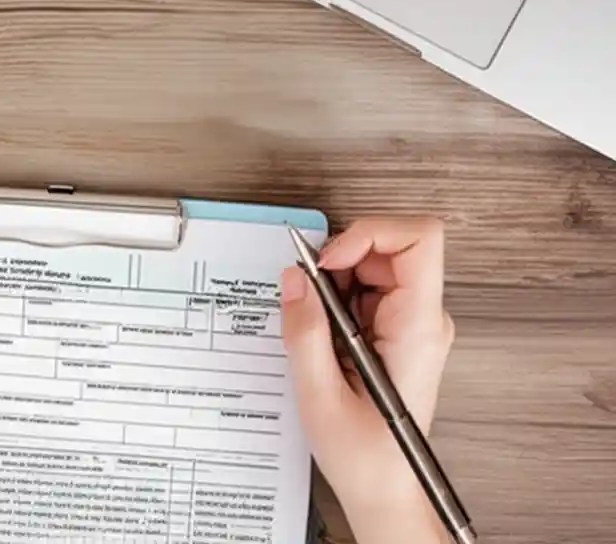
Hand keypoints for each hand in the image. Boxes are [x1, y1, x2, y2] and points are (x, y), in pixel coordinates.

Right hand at [280, 218, 454, 543]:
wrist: (385, 489)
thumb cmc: (365, 457)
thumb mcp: (320, 396)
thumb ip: (305, 332)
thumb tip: (295, 279)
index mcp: (418, 330)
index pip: (420, 239)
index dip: (370, 232)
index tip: (328, 259)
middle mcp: (425, 319)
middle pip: (391, 246)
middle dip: (340, 260)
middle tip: (308, 296)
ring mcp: (414, 322)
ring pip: (375, 263)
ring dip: (336, 282)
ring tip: (317, 327)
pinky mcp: (399, 328)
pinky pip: (368, 287)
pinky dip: (337, 298)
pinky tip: (325, 335)